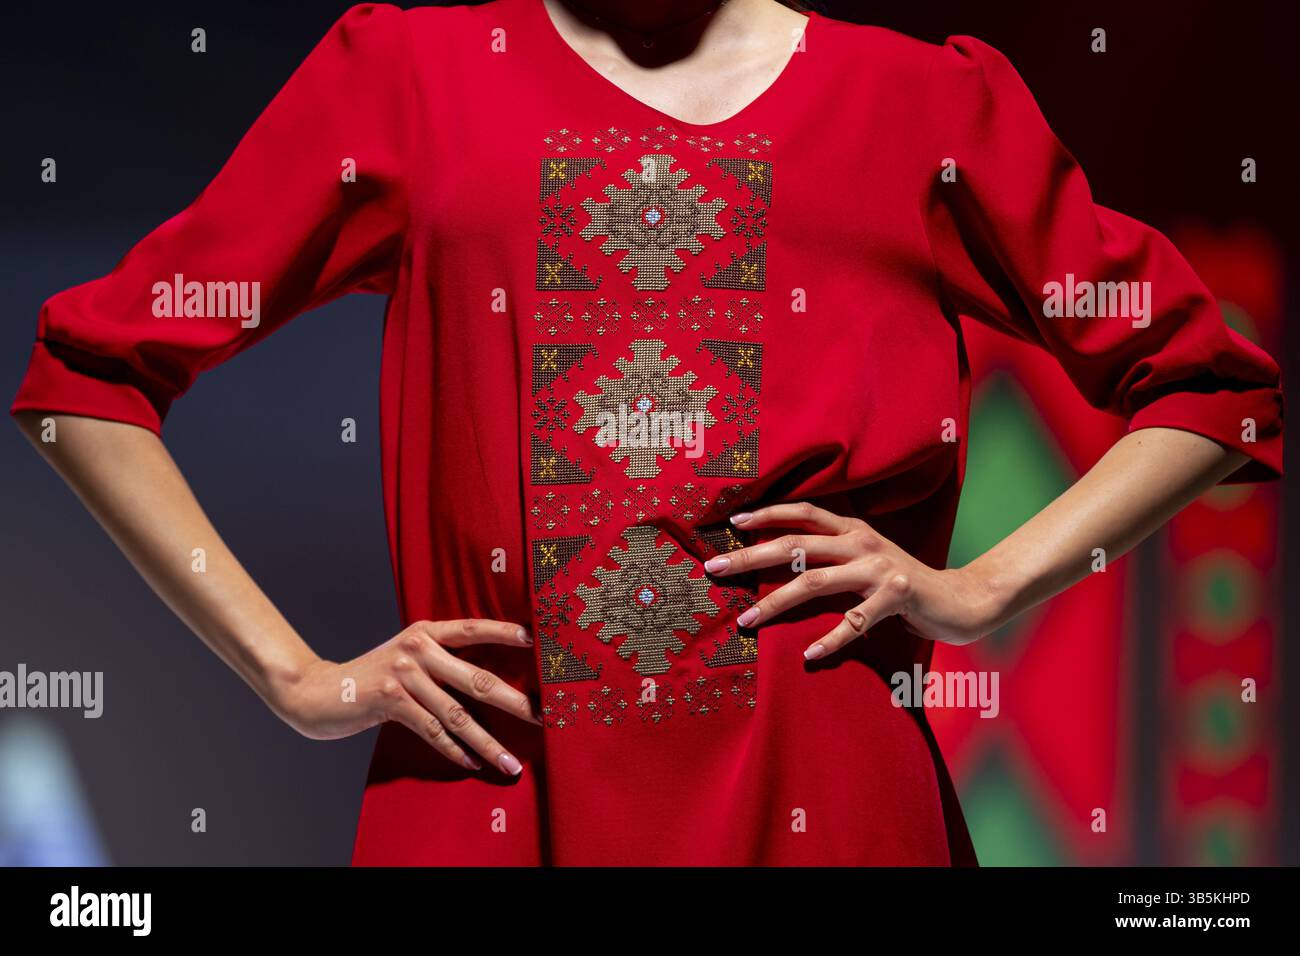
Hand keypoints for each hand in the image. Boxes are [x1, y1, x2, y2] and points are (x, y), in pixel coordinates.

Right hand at [274, 619, 538, 774]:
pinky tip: (473, 763)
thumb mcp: (407, 656)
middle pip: (478, 678)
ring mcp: (404, 674)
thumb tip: (490, 681)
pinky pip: (432, 730)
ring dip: (488, 742)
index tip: (539, 641)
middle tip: (544, 716)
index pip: (474, 628)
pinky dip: (454, 750)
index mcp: (426, 632)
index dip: (506, 632)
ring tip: (511, 761)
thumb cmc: (373, 676)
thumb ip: (440, 659)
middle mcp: (418, 648)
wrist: (319, 690)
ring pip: (458, 714)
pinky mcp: (390, 700)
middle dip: (515, 702)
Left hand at [703, 502, 1004, 657]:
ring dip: (776, 602)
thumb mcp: (865, 561)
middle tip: (714, 569)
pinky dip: (830, 639)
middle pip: (795, 546)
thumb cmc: (903, 584)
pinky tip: (809, 655)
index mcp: (852, 530)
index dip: (767, 514)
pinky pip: (855, 621)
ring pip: (815, 581)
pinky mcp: (896, 597)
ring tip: (747, 621)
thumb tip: (780, 563)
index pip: (802, 513)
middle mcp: (861, 542)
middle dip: (751, 557)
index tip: (732, 523)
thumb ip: (832, 557)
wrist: (961, 600)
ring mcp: (879, 569)